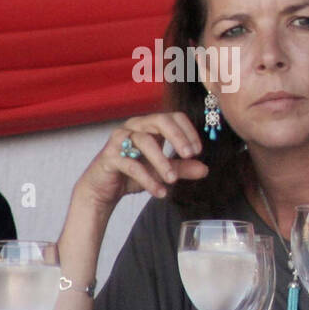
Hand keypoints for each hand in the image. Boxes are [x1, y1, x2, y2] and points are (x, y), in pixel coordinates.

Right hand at [76, 112, 207, 210]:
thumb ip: (182, 168)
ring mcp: (120, 140)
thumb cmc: (133, 173)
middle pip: (159, 121)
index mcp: (150, 126)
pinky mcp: (109, 156)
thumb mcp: (162, 171)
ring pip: (144, 142)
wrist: (103, 188)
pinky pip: (131, 164)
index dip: (188, 131)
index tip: (198, 151)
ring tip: (173, 180)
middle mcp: (135, 128)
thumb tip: (205, 169)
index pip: (173, 117)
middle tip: (190, 155)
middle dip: (177, 137)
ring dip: (162, 161)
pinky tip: (160, 192)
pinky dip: (148, 179)